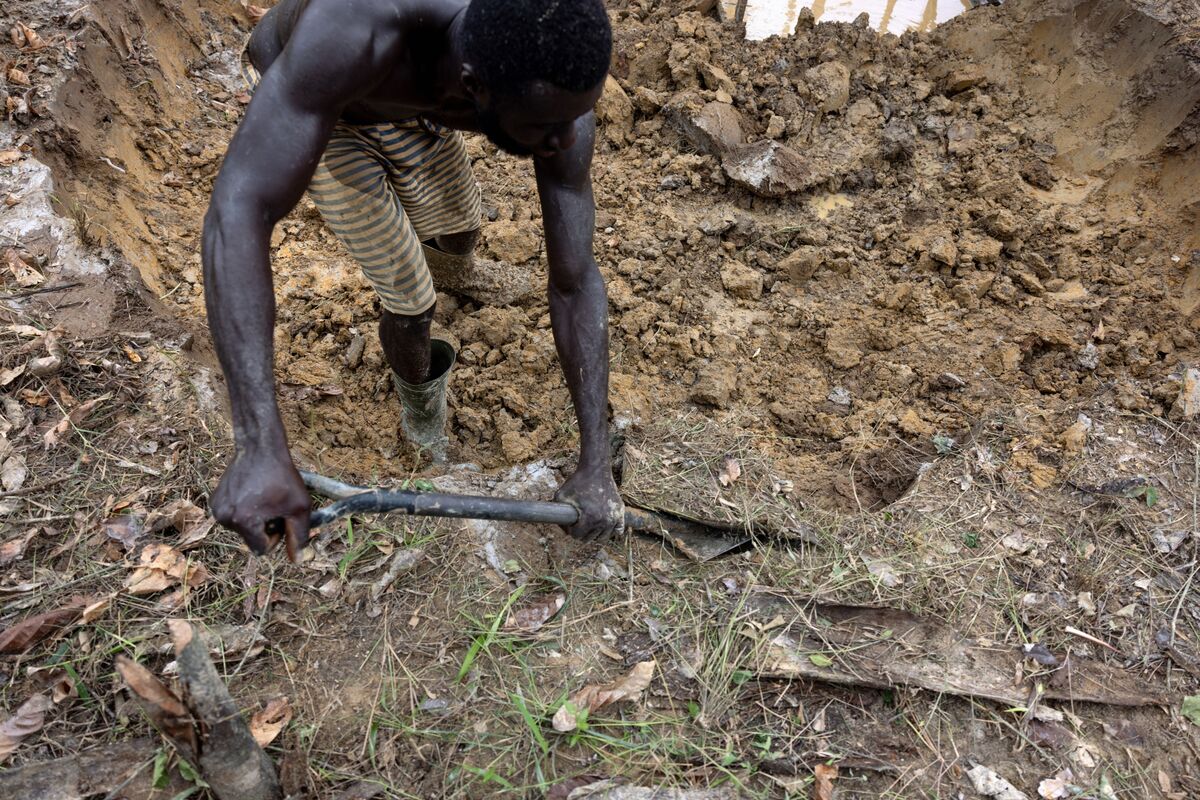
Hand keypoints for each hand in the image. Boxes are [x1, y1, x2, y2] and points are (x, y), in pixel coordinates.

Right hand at [211, 445, 310, 560]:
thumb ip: (299, 535)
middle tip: (274, 506)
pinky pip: (232, 517)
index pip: (261, 550)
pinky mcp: (214, 500)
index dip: (275, 538)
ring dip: (254, 520)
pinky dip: (243, 511)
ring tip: (263, 497)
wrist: (260, 448)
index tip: (281, 520)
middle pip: (250, 539)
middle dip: (264, 529)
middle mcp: (225, 518)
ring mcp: (216, 509)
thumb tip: (296, 559)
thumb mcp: (299, 507)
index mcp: (244, 521)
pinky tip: (251, 493)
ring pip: (241, 529)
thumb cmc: (282, 477)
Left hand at [554, 464, 623, 542]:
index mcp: (590, 518)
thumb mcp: (560, 495)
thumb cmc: (577, 482)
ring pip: (603, 537)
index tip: (570, 523)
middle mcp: (603, 520)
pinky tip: (603, 524)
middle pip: (590, 538)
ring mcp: (614, 517)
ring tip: (589, 524)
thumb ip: (555, 513)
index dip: (571, 530)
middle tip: (579, 523)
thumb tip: (561, 528)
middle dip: (582, 533)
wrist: (596, 470)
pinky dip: (611, 530)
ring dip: (595, 533)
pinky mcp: (620, 512)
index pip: (577, 536)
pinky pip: (618, 530)